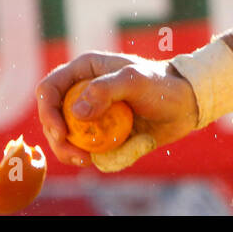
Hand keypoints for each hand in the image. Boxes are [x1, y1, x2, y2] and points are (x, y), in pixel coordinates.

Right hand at [35, 51, 198, 167]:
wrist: (185, 105)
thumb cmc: (162, 85)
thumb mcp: (136, 80)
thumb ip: (105, 90)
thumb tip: (76, 112)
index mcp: (84, 71)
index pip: (49, 90)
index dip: (48, 112)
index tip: (62, 133)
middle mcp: (82, 92)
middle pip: (52, 119)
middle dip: (58, 140)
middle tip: (77, 155)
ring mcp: (90, 115)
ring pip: (65, 139)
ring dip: (73, 154)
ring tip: (89, 160)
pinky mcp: (101, 134)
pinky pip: (89, 151)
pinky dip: (99, 158)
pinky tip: (115, 155)